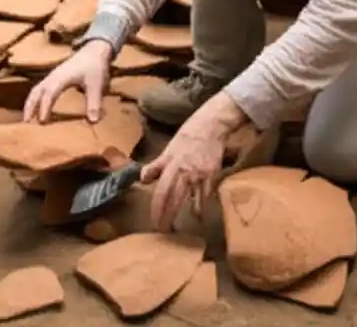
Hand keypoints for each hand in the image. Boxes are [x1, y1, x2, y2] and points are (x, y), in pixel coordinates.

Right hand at [22, 39, 112, 122]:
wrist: (94, 50)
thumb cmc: (95, 66)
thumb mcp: (96, 85)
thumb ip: (94, 102)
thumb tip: (93, 122)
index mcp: (61, 77)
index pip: (49, 93)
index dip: (44, 107)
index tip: (42, 121)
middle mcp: (53, 77)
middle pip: (36, 91)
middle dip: (30, 106)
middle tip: (25, 122)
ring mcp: (52, 76)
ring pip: (36, 90)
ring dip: (30, 103)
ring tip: (27, 118)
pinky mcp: (54, 77)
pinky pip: (40, 89)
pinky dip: (35, 99)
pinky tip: (37, 108)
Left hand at [141, 93, 245, 230]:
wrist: (209, 127)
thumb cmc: (186, 137)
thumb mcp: (167, 150)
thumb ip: (156, 166)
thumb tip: (143, 179)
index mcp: (170, 166)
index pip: (161, 192)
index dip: (157, 209)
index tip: (154, 221)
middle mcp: (184, 172)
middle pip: (174, 199)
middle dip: (167, 216)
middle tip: (163, 230)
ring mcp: (199, 175)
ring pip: (191, 200)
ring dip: (185, 214)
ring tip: (179, 228)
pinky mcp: (213, 175)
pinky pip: (206, 195)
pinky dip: (202, 206)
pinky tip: (199, 215)